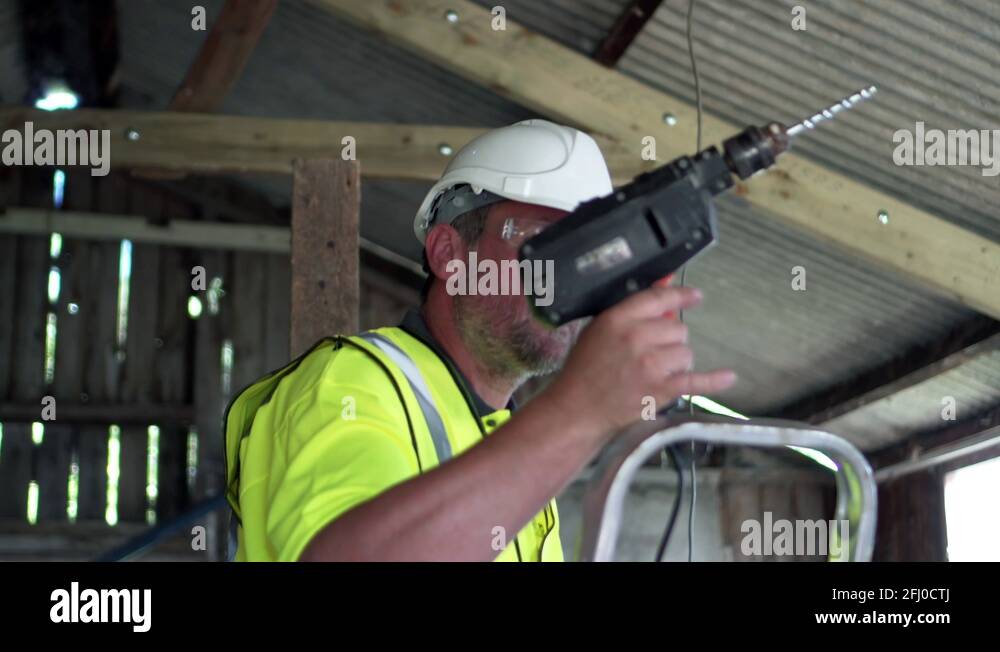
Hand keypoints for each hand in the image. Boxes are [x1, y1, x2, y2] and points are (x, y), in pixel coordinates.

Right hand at [545, 285, 735, 440]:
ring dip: (677, 361)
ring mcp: (650, 365)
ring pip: (686, 353)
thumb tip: (664, 289)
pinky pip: (695, 381)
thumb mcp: (598, 330)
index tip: (696, 296)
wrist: (577, 408)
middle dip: (670, 339)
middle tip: (652, 352)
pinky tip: (729, 376)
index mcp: (618, 319)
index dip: (681, 295)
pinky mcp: (660, 390)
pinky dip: (714, 380)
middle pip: (677, 328)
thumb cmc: (584, 367)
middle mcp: (636, 338)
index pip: (658, 299)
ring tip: (656, 372)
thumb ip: (630, 311)